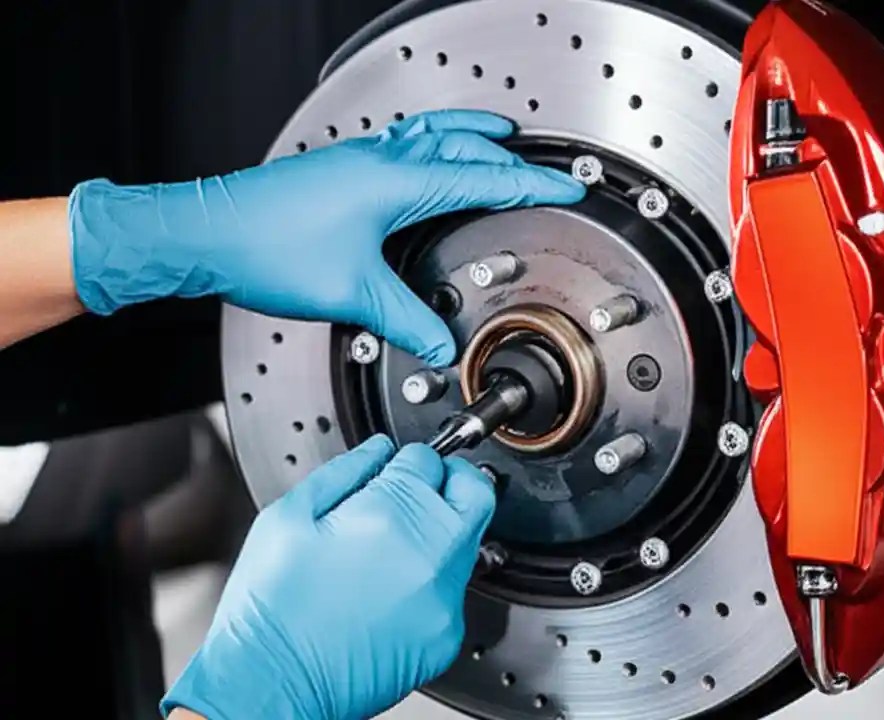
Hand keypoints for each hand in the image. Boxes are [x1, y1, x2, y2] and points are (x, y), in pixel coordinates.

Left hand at [68, 110, 583, 362]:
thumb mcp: (353, 294)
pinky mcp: (342, 167)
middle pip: (465, 145)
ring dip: (472, 135)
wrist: (205, 234)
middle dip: (511, 156)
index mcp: (397, 182)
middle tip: (544, 167)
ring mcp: (361, 158)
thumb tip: (440, 343)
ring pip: (433, 133)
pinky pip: (407, 141)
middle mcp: (382, 161)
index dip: (530, 185)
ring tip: (499, 137)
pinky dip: (437, 141)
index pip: (483, 178)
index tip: (566, 187)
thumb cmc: (268, 250)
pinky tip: (429, 158)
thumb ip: (407, 319)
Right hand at [160, 435, 495, 719]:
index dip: (407, 460)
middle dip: (452, 482)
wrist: (271, 687)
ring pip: (468, 542)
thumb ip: (344, 471)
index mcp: (390, 515)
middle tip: (422, 491)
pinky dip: (432, 582)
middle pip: (475, 493)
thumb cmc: (270, 610)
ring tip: (389, 549)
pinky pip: (454, 591)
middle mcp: (429, 555)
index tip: (392, 471)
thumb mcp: (287, 518)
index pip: (428, 460)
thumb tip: (379, 451)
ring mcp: (443, 599)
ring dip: (441, 532)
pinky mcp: (446, 635)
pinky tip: (389, 590)